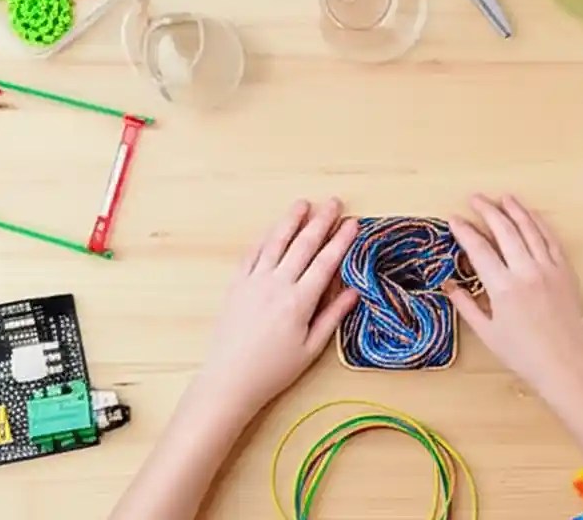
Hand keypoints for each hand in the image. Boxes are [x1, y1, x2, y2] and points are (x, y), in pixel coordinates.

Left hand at [196, 199, 358, 416]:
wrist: (229, 380)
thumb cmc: (274, 370)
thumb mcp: (311, 349)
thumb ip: (332, 316)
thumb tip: (353, 291)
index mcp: (299, 302)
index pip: (325, 262)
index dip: (341, 240)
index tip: (353, 223)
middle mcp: (276, 285)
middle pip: (303, 245)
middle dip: (321, 221)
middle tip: (333, 203)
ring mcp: (253, 282)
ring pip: (275, 243)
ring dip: (291, 221)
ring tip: (303, 204)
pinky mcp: (237, 285)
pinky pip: (253, 254)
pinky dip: (266, 238)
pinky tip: (273, 230)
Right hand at [445, 195, 582, 400]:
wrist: (568, 365)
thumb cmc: (526, 355)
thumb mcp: (488, 333)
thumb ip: (466, 305)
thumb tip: (448, 285)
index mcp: (502, 287)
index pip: (478, 248)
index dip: (464, 231)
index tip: (454, 219)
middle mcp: (526, 271)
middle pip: (504, 230)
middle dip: (487, 210)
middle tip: (475, 199)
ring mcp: (548, 269)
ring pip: (530, 229)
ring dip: (515, 210)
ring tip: (503, 197)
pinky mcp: (565, 271)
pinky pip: (550, 239)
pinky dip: (539, 224)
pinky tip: (531, 216)